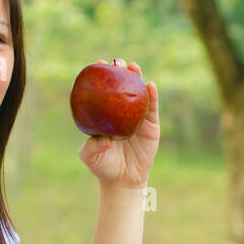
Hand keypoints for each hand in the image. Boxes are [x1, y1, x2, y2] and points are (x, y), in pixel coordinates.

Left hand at [78, 58, 158, 190]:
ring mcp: (137, 118)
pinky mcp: (151, 125)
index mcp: (105, 115)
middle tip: (117, 62)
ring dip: (136, 78)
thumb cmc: (103, 166)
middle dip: (119, 71)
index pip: (103, 91)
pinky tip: (150, 85)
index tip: (98, 65)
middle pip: (121, 87)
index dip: (101, 77)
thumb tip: (104, 139)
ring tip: (133, 67)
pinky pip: (152, 108)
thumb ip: (92, 147)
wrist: (123, 181)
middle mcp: (121, 113)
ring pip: (138, 94)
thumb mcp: (91, 156)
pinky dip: (152, 96)